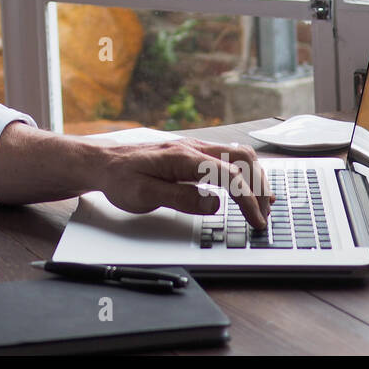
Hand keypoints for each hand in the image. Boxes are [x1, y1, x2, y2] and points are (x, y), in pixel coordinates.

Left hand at [95, 137, 273, 228]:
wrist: (102, 163)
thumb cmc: (120, 178)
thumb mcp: (144, 195)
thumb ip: (180, 199)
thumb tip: (215, 204)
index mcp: (183, 157)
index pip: (229, 175)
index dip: (248, 200)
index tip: (256, 221)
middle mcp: (193, 148)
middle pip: (242, 159)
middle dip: (259, 187)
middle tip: (266, 215)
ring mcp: (194, 148)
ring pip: (238, 155)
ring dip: (255, 178)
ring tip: (264, 204)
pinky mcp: (192, 154)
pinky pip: (227, 157)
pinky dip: (244, 172)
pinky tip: (248, 187)